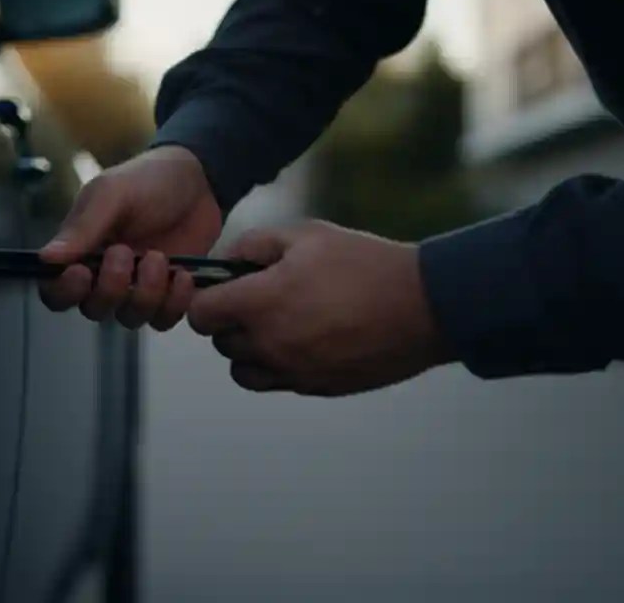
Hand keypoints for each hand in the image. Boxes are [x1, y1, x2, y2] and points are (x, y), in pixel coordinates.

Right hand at [39, 146, 222, 329]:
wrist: (199, 181)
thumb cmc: (146, 181)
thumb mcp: (111, 194)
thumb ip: (82, 226)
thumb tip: (45, 258)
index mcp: (80, 252)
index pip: (55, 291)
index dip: (64, 291)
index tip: (82, 273)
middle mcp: (105, 277)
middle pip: (93, 309)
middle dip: (110, 287)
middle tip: (125, 252)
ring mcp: (137, 289)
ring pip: (129, 318)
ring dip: (144, 294)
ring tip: (158, 257)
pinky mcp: (169, 296)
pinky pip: (164, 320)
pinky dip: (173, 303)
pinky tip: (183, 275)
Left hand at [187, 221, 454, 396]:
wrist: (423, 306)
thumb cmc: (363, 263)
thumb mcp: (307, 234)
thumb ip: (255, 244)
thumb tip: (228, 261)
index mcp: (261, 304)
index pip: (201, 314)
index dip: (207, 298)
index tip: (225, 287)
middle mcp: (270, 344)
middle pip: (221, 343)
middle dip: (230, 321)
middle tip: (258, 299)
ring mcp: (294, 372)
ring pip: (243, 371)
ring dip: (249, 350)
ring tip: (278, 324)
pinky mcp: (317, 388)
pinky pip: (278, 382)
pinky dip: (278, 365)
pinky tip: (306, 339)